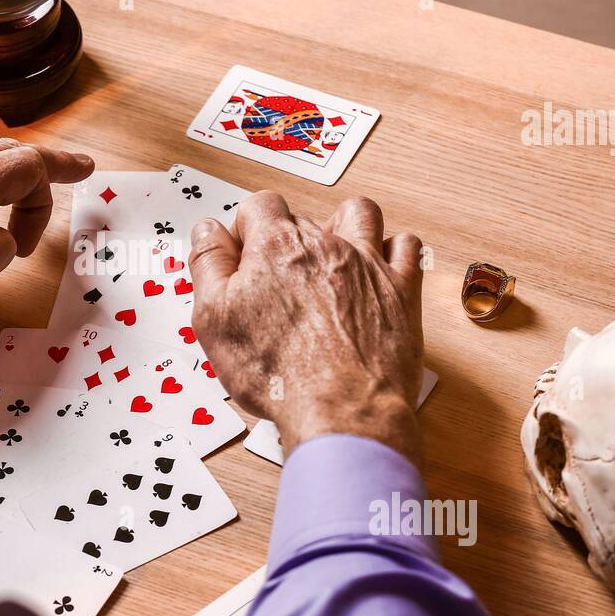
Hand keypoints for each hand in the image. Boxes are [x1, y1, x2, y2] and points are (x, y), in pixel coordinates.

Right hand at [189, 193, 423, 461]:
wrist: (341, 410)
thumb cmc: (278, 373)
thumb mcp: (213, 319)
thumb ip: (208, 265)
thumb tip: (207, 231)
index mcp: (275, 246)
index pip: (258, 206)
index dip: (246, 228)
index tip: (243, 256)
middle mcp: (324, 245)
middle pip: (303, 218)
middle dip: (287, 240)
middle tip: (276, 281)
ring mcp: (367, 264)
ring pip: (360, 215)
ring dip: (345, 225)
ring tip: (331, 254)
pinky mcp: (401, 291)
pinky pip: (407, 246)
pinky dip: (394, 249)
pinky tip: (380, 267)